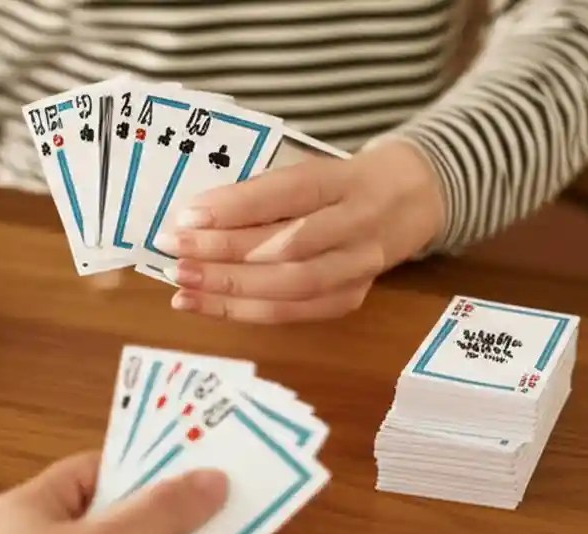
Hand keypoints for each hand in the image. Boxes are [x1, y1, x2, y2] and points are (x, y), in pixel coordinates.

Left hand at [156, 137, 444, 322]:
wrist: (412, 198)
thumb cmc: (341, 180)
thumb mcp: (313, 166)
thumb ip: (265, 189)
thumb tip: (194, 214)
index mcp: (343, 179)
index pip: (287, 193)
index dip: (236, 207)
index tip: (188, 214)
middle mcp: (356, 224)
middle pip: (287, 246)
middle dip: (224, 252)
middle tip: (175, 251)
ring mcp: (358, 266)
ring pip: (289, 286)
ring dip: (229, 289)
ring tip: (182, 285)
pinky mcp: (351, 297)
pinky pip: (293, 312)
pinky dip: (244, 311)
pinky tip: (205, 305)